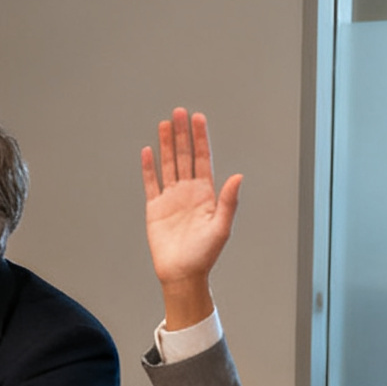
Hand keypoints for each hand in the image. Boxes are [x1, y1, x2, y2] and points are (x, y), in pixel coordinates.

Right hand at [141, 108, 241, 325]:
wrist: (182, 273)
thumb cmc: (205, 255)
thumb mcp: (221, 227)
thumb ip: (228, 201)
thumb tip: (237, 176)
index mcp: (206, 194)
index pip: (202, 159)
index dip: (200, 139)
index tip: (197, 119)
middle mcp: (188, 192)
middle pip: (184, 156)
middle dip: (182, 134)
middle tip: (179, 112)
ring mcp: (171, 198)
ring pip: (168, 165)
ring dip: (166, 144)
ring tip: (164, 124)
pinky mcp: (155, 208)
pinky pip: (151, 183)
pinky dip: (149, 167)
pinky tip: (149, 152)